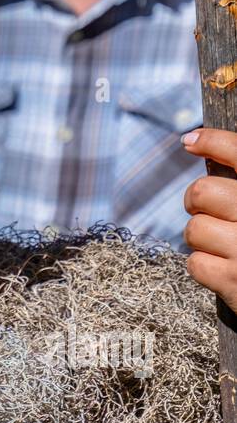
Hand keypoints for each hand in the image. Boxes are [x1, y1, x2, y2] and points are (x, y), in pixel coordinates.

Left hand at [182, 128, 236, 313]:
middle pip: (201, 192)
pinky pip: (195, 263)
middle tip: (207, 210)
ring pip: (194, 229)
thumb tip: (195, 144)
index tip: (190, 142)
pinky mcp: (235, 281)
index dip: (212, 141)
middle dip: (196, 202)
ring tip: (224, 245)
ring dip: (202, 238)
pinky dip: (205, 267)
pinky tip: (226, 269)